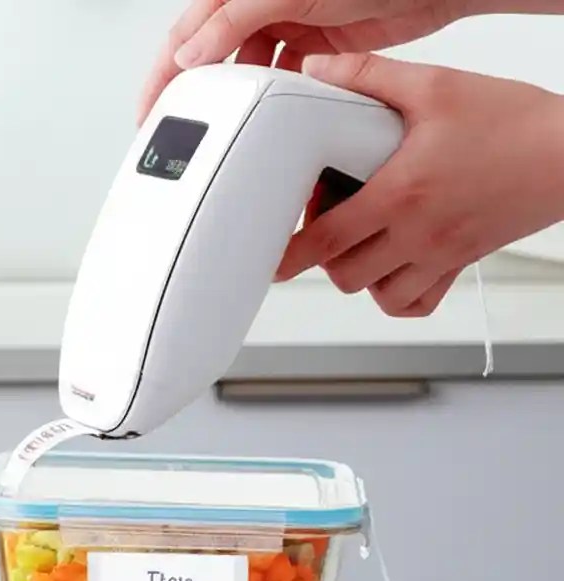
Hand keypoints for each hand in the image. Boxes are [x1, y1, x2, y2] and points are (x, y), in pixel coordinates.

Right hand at [137, 0, 469, 121]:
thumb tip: (190, 54)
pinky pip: (284, 78)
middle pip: (211, 57)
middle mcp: (258, 5)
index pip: (185, 34)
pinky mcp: (316, 45)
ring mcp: (288, 25)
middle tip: (182, 129)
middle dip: (197, 93)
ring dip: (241, 98)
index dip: (163, 74)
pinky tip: (275, 113)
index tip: (150, 110)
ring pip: (248, 71)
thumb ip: (232, 20)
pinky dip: (279, 97)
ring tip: (230, 125)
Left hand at [274, 53, 563, 316]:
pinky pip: (419, 303)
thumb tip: (317, 72)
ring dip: (359, 278)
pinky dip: (397, 295)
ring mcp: (442, 254)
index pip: (327, 239)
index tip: (273, 255)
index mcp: (402, 193)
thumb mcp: (433, 86)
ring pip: (379, 296)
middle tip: (327, 225)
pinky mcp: (463, 262)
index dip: (291, 253)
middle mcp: (419, 233)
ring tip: (358, 246)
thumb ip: (369, 77)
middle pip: (345, 275)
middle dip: (324, 258)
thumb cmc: (512, 121)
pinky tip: (392, 267)